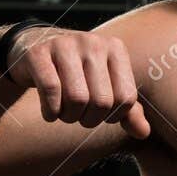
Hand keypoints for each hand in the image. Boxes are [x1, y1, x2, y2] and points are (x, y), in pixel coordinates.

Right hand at [2, 26, 150, 138]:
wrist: (32, 49)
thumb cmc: (76, 73)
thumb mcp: (105, 87)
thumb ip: (127, 111)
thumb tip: (144, 133)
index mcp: (115, 49)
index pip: (126, 98)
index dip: (113, 116)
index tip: (99, 113)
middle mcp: (93, 43)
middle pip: (102, 102)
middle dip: (89, 120)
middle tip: (79, 115)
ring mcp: (64, 45)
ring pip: (77, 99)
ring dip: (69, 117)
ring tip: (64, 112)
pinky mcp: (38, 53)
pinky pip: (51, 91)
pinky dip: (51, 113)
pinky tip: (49, 113)